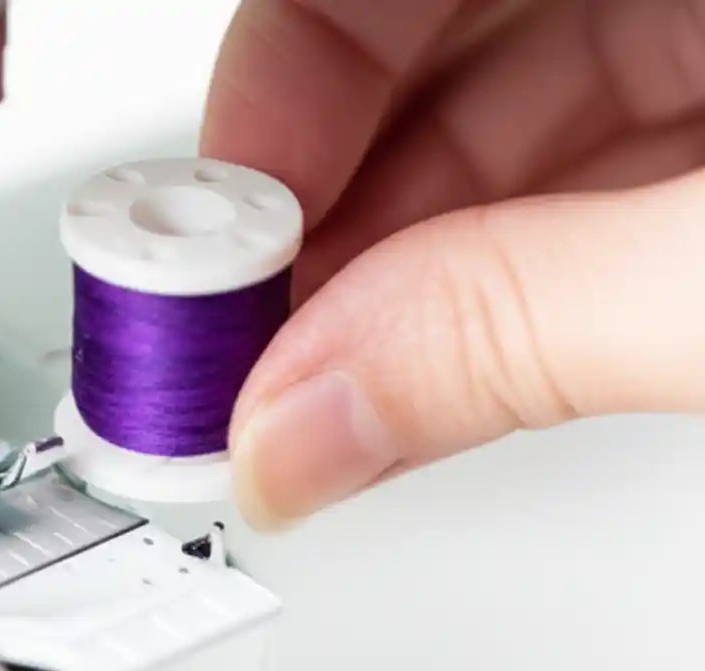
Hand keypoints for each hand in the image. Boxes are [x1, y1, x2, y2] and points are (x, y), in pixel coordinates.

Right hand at [204, 0, 704, 526]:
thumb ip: (514, 326)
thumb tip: (303, 421)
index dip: (283, 80)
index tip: (219, 234)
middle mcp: (683, 0)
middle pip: (424, 63)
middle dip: (327, 210)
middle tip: (248, 337)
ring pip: (491, 148)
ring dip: (392, 280)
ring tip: (323, 388)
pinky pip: (568, 213)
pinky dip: (484, 305)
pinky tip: (419, 377)